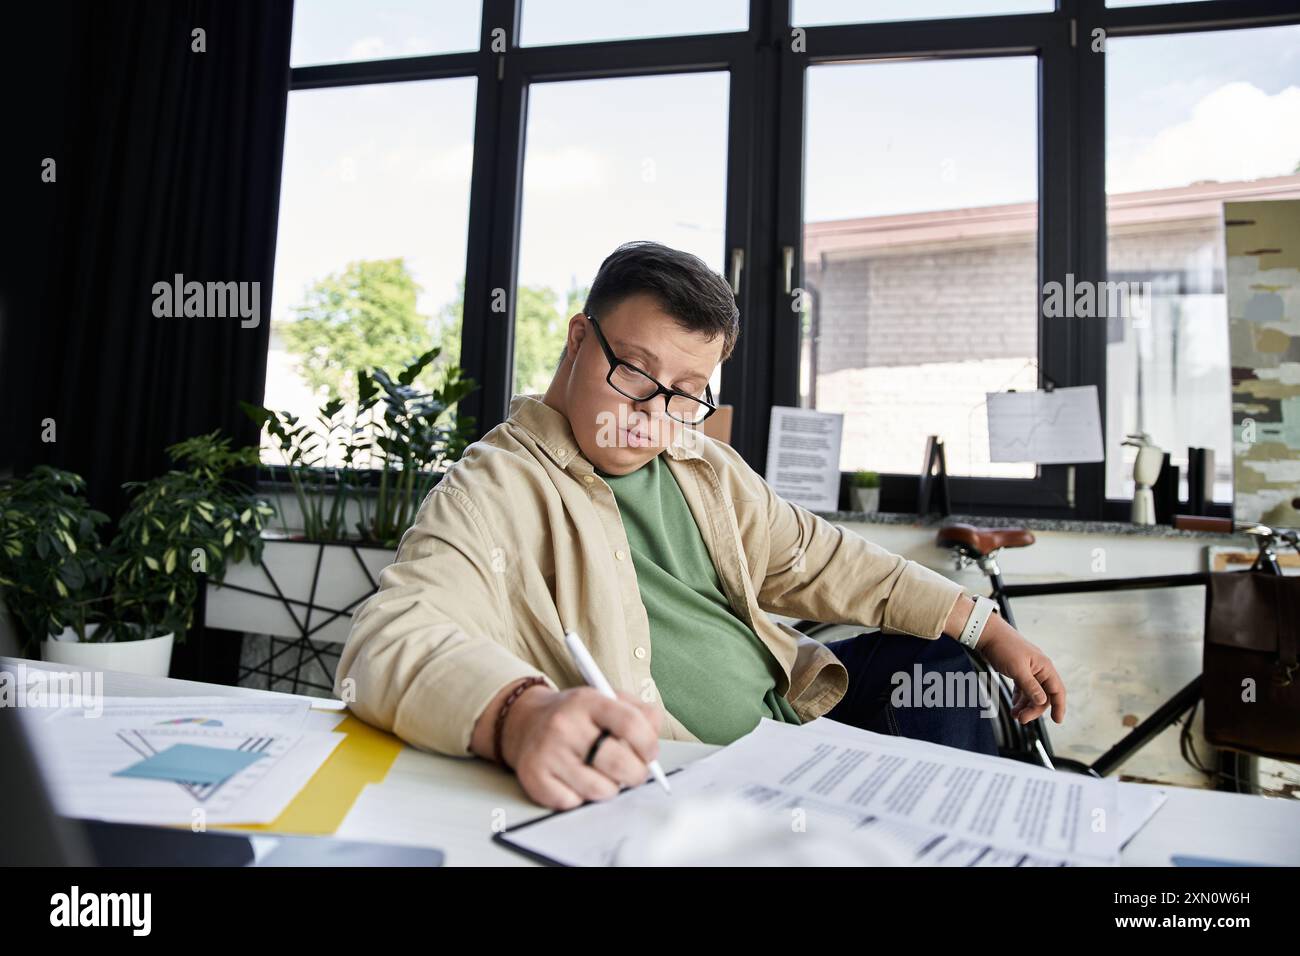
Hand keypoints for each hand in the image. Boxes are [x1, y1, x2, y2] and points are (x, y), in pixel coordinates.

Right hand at [500, 685, 663, 809]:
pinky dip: (580, 797)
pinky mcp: (534, 778)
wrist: (526, 722)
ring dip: (608, 788)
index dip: (648, 745)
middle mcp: (565, 725)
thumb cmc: (575, 716)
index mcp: (587, 701)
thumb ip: (640, 713)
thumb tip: (654, 739)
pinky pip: (574, 803)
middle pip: (620, 764)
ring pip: (601, 790)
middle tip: (633, 772)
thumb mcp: (607, 699)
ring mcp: (548, 753)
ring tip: (600, 773)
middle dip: (636, 774)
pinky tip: (575, 780)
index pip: (631, 724)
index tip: (650, 754)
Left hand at [974, 615, 1066, 725]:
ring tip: (1015, 716)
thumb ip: (1031, 687)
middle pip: (1043, 695)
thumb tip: (1043, 701)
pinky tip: (1014, 706)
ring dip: (1025, 706)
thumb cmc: (1004, 647)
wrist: (987, 633)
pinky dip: (1019, 699)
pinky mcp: (1018, 671)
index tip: (1057, 721)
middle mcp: (1040, 669)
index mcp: (1044, 667)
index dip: (1059, 706)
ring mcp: (1029, 670)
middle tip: (1022, 719)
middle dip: (1034, 709)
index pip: (1057, 690)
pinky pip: (1023, 689)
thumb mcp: (1018, 669)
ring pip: (1032, 694)